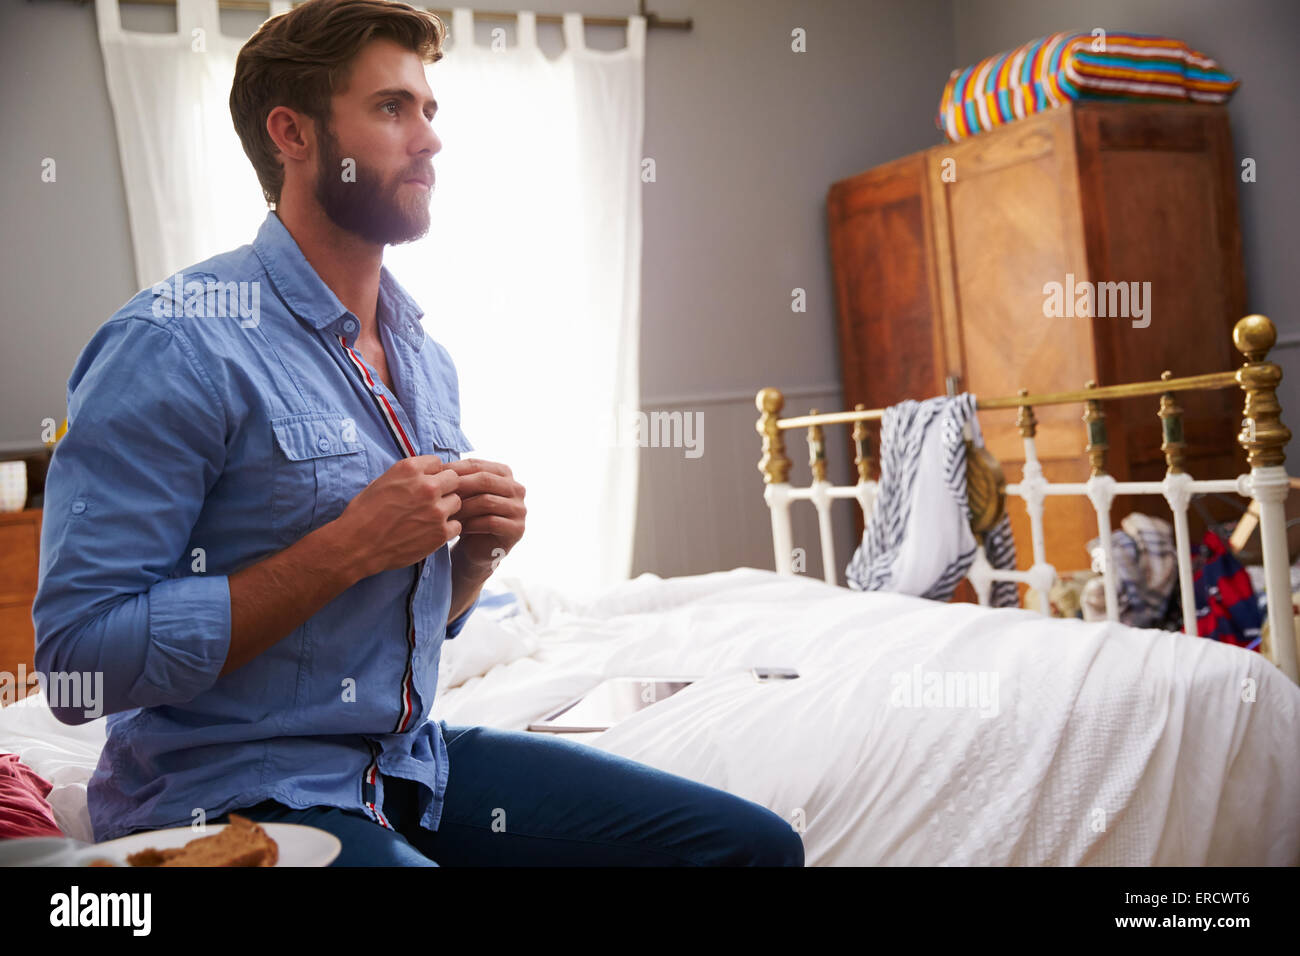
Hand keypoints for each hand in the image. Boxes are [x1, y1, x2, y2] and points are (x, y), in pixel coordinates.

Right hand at [333, 455, 461, 576]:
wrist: (356, 545)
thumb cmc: (364, 513)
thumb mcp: (382, 481)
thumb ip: (408, 475)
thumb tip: (425, 473)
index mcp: (410, 469)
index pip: (437, 462)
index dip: (431, 474)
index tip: (424, 484)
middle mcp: (427, 486)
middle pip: (453, 479)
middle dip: (444, 488)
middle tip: (430, 501)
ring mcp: (436, 510)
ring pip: (457, 502)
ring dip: (446, 509)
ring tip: (428, 518)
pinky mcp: (440, 533)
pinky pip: (456, 525)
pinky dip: (446, 529)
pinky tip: (430, 531)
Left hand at [444, 458, 525, 574]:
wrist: (478, 548)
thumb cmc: (469, 517)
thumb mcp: (465, 494)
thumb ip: (459, 478)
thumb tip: (436, 465)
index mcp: (505, 474)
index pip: (478, 465)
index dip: (455, 470)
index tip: (434, 476)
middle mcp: (517, 489)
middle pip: (485, 480)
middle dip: (459, 486)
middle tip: (439, 494)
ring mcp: (519, 509)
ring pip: (487, 501)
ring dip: (463, 507)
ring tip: (446, 514)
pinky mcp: (517, 529)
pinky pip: (491, 522)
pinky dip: (471, 524)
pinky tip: (458, 528)